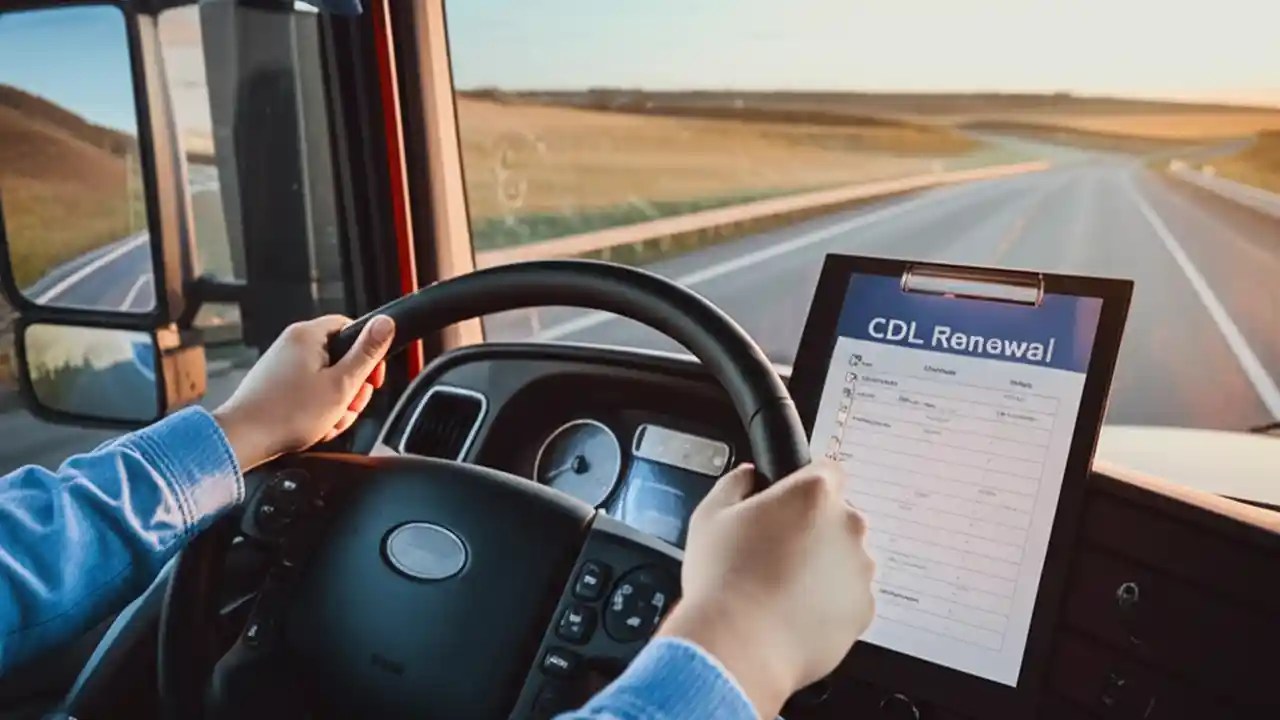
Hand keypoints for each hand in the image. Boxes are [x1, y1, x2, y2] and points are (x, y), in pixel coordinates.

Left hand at [213, 315, 395, 469]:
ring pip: (327, 379)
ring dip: (337, 403)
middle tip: (350, 405)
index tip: (372, 377)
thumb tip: (385, 323)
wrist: (243, 439)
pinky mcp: (277, 384)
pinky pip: (310, 392)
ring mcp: (283, 365)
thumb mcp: (341, 384)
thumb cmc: (288, 414)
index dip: (369, 353)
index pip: (351, 328)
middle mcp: (293, 344)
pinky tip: (316, 426)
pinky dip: (318, 409)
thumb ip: (367, 353)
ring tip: (330, 421)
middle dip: (352, 387)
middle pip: (341, 357)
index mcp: (308, 335)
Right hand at [657, 462, 874, 718]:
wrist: (738, 646)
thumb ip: (735, 483)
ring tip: (781, 588)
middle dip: (812, 530)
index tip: (786, 506)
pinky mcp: (864, 609)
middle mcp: (848, 526)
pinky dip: (829, 602)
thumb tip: (748, 476)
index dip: (802, 487)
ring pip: (845, 558)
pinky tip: (793, 611)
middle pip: (837, 517)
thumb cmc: (722, 579)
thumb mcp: (710, 515)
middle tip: (775, 552)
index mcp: (814, 494)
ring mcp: (860, 569)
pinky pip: (848, 596)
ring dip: (823, 566)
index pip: (827, 471)